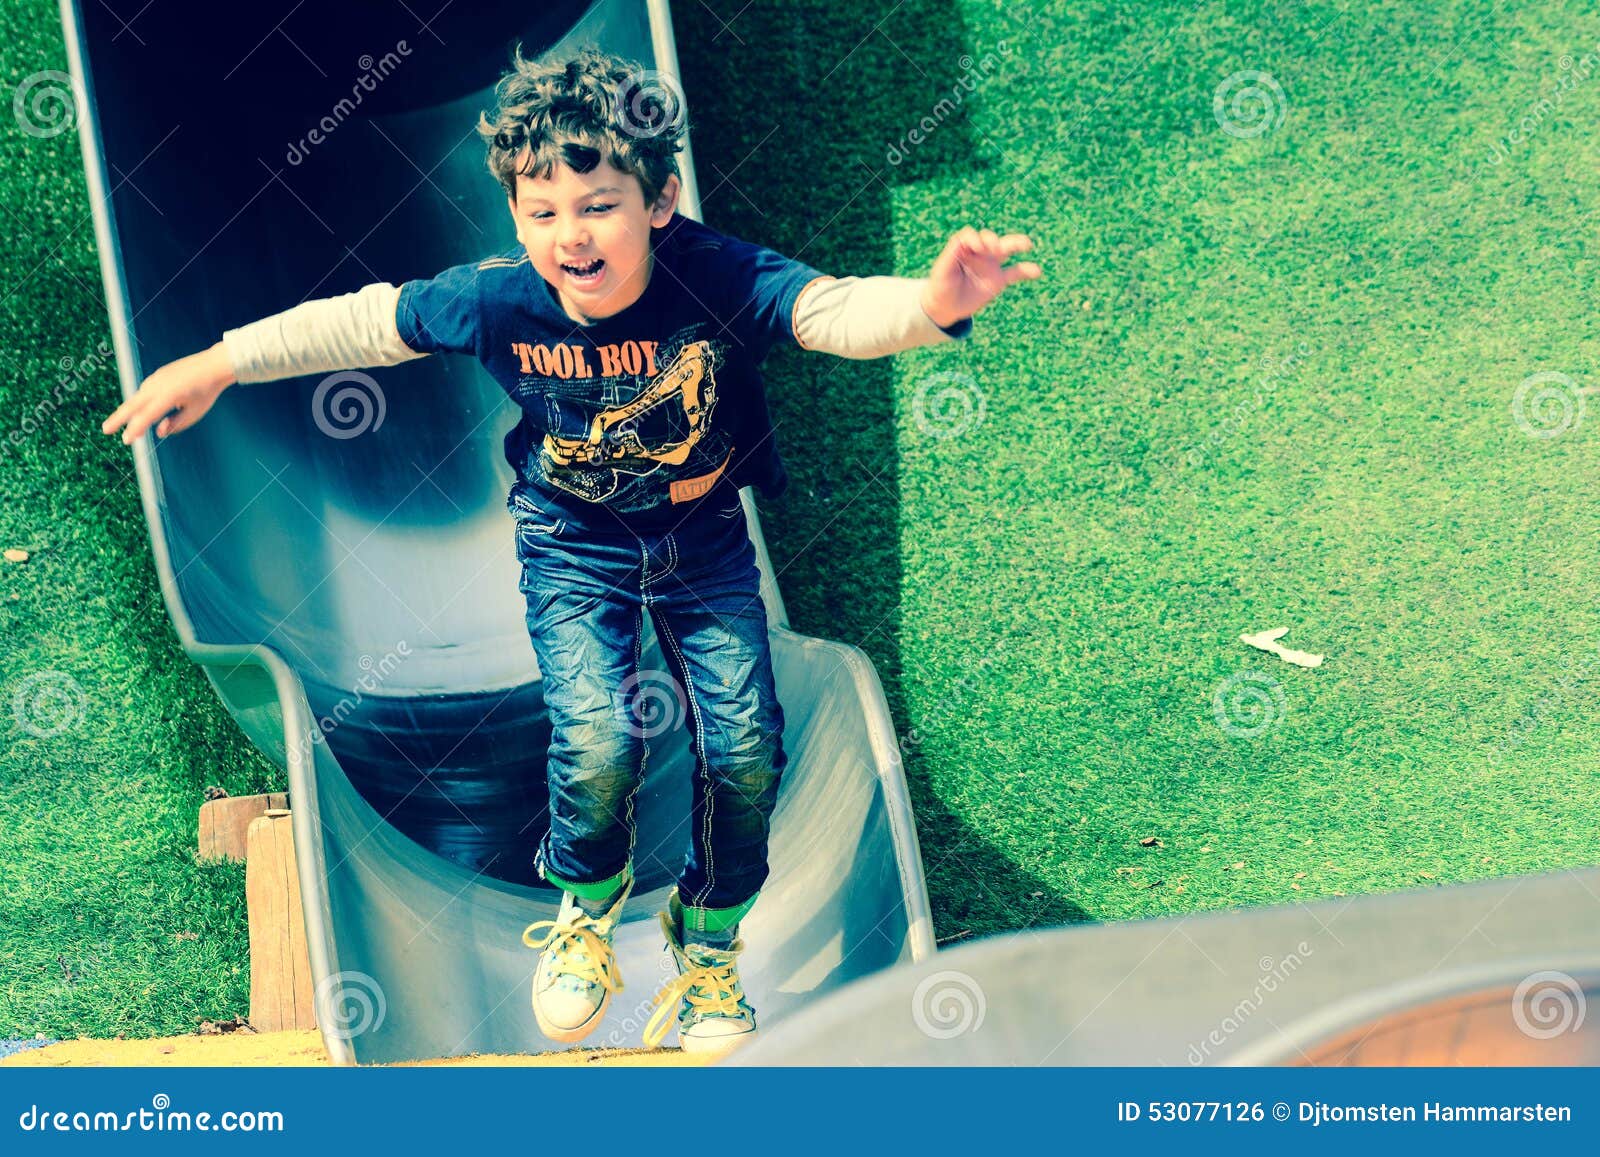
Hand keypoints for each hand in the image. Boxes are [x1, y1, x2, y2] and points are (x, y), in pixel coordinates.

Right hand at [100, 342, 235, 443]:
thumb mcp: (194, 413)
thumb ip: (176, 424)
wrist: (212, 366)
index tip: (126, 440)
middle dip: (118, 419)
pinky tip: (142, 411)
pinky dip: (141, 402)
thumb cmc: (205, 392)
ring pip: (139, 398)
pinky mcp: (157, 375)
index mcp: (168, 397)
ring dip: (130, 412)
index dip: (135, 429)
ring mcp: (156, 379)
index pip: (147, 417)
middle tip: (105, 430)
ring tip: (123, 425)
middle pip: (133, 405)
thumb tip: (159, 432)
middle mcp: (158, 386)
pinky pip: (145, 391)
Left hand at [920, 227, 1041, 328]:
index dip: (974, 239)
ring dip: (1017, 244)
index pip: (970, 236)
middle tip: (994, 247)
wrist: (947, 307)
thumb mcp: (942, 272)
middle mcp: (978, 252)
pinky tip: (1037, 271)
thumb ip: (950, 255)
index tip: (976, 248)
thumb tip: (960, 240)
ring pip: (1006, 249)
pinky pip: (1015, 272)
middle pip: (989, 239)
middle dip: (993, 240)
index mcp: (963, 248)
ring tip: (1027, 244)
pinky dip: (1026, 271)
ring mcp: (990, 264)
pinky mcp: (999, 279)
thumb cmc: (941, 286)